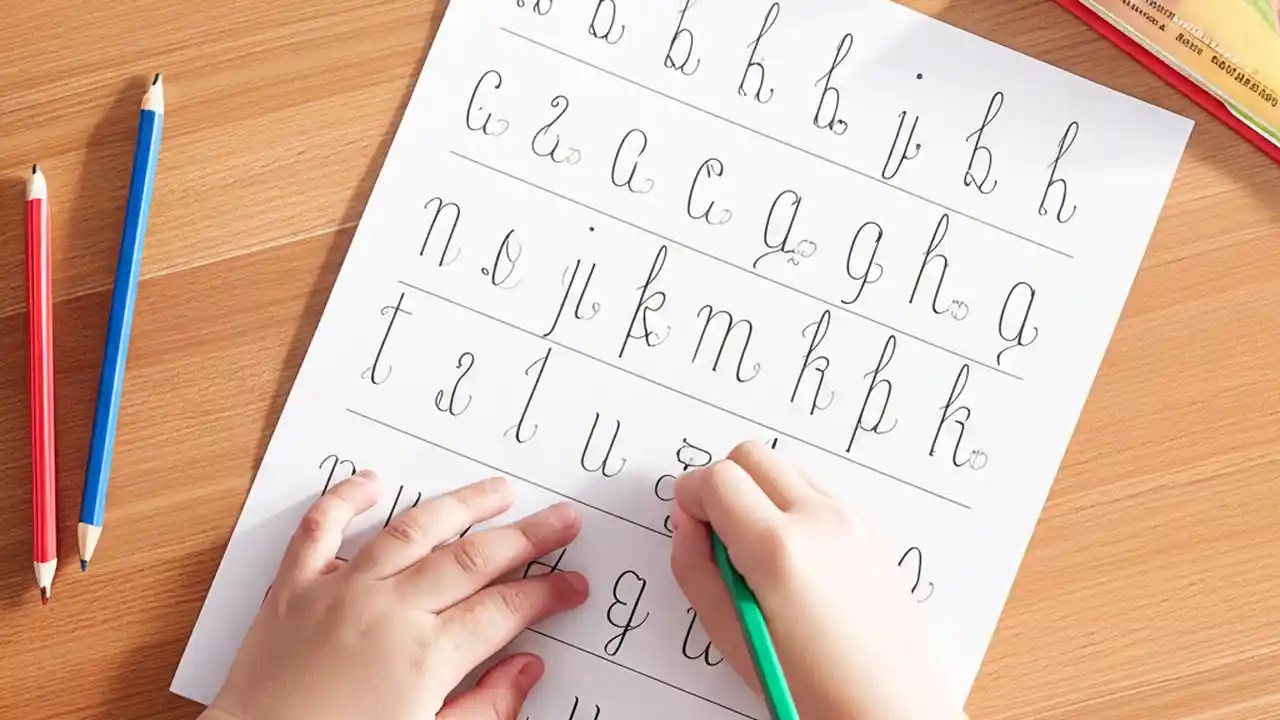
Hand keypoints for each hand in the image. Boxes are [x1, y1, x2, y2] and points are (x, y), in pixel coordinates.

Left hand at [202, 471, 588, 719]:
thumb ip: (484, 710)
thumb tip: (526, 672)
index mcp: (425, 657)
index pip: (504, 609)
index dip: (547, 593)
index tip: (572, 584)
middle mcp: (388, 612)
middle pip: (474, 559)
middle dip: (527, 536)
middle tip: (562, 519)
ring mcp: (340, 593)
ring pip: (413, 530)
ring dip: (461, 504)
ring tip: (497, 490)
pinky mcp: (294, 589)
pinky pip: (320, 529)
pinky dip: (344, 499)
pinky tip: (372, 481)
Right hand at [669, 441, 960, 719]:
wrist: (889, 709)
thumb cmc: (810, 689)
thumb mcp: (729, 634)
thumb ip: (694, 568)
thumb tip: (687, 522)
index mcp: (778, 549)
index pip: (717, 478)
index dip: (691, 496)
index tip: (690, 523)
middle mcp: (819, 520)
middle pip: (751, 455)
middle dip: (723, 483)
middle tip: (718, 532)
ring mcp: (851, 520)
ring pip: (786, 468)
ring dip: (760, 492)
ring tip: (758, 553)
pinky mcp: (871, 530)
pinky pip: (817, 492)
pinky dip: (793, 506)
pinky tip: (793, 560)